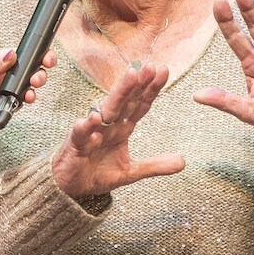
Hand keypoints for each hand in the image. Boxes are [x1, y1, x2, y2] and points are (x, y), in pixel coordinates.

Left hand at [0, 48, 56, 126]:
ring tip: (31, 91)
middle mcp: (10, 75)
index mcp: (3, 61)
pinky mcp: (9, 104)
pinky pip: (22, 103)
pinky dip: (25, 102)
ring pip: (30, 87)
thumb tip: (11, 54)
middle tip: (38, 77)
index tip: (47, 57)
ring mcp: (10, 89)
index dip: (39, 55)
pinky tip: (23, 100)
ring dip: (35, 88)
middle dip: (40, 73)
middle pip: (33, 71)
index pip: (26, 55)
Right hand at [52, 63, 184, 197]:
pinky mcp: (76, 143)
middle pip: (125, 101)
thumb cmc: (97, 173)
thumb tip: (182, 162)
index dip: (151, 89)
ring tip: (130, 78)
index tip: (163, 71)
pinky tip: (95, 119)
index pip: (139, 105)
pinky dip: (87, 126)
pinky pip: (82, 133)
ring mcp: (92, 131)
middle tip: (150, 66)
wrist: (71, 187)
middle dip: (137, 84)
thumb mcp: (130, 172)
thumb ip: (154, 165)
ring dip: (118, 94)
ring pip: (106, 109)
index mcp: (122, 128)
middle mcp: (108, 125)